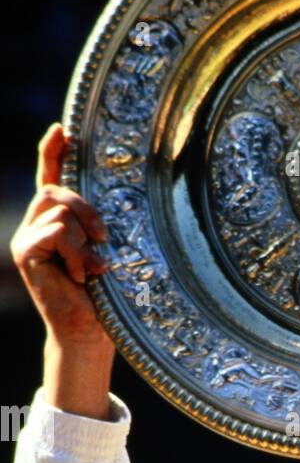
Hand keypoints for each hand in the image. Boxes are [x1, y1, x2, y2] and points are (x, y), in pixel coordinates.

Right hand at [10, 122, 112, 347]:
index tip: (62, 128)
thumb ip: (95, 227)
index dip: (52, 151)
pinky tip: (82, 274)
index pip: (48, 176)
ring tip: (91, 267)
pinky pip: (55, 231)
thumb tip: (111, 204)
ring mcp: (26, 238)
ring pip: (57, 209)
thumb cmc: (102, 298)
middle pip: (56, 189)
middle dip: (85, 208)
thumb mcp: (102, 252)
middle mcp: (35, 226)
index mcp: (55, 223)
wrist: (87, 334)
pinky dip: (75, 251)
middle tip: (103, 237)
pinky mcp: (24, 252)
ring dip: (82, 237)